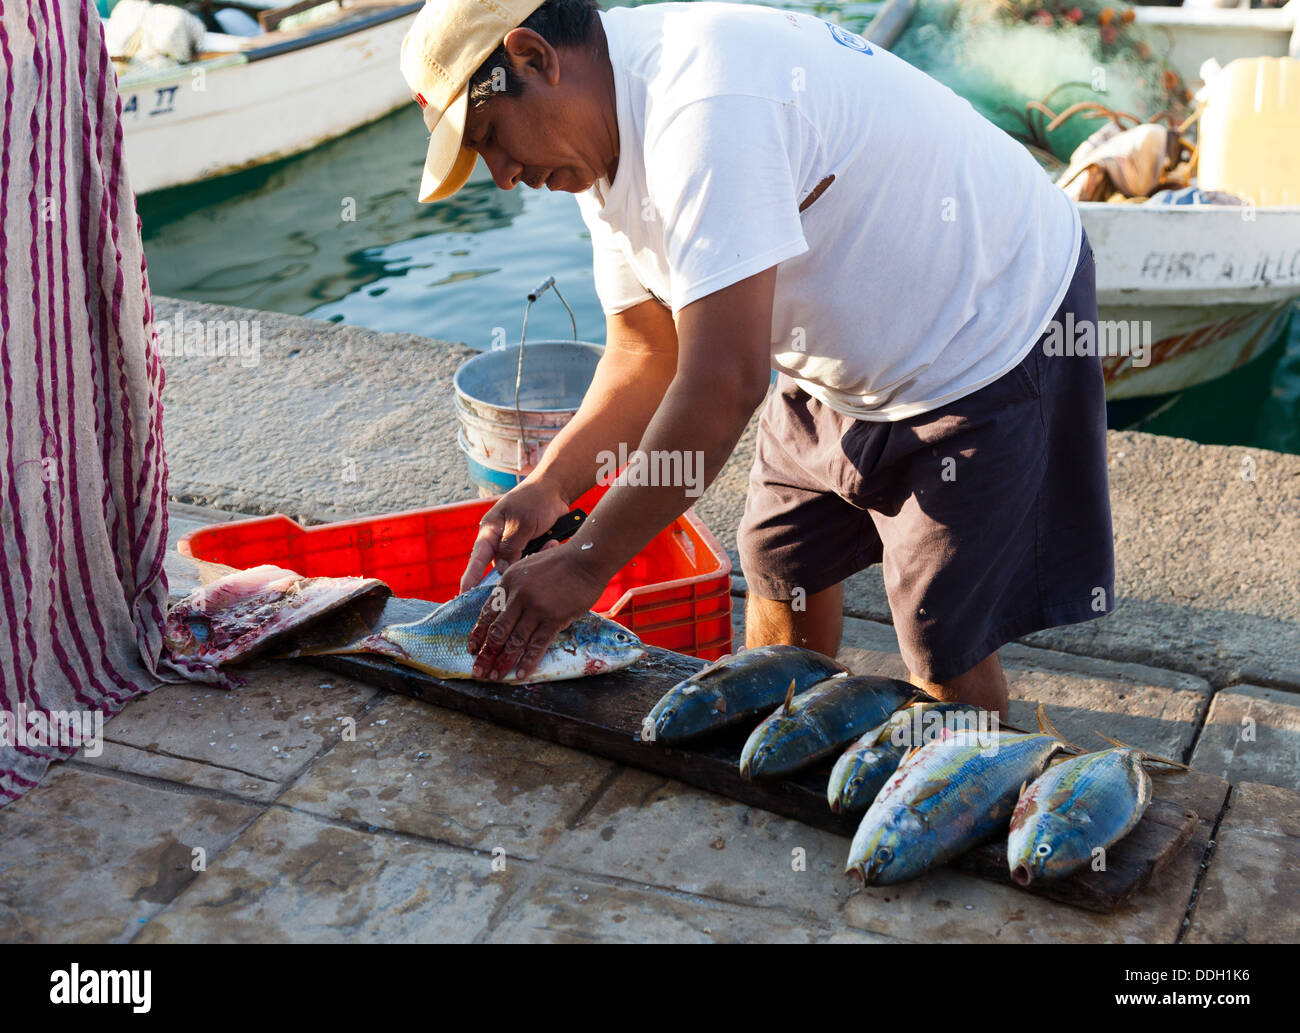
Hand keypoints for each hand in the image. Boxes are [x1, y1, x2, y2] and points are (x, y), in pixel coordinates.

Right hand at [459, 478, 571, 592]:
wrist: (555, 489)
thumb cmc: (534, 500)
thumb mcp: (521, 523)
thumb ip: (510, 547)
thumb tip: (501, 571)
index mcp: (490, 531)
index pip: (477, 559)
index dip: (470, 578)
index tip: (464, 595)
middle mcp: (499, 540)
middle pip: (500, 567)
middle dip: (514, 570)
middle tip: (525, 571)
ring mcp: (514, 544)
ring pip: (519, 565)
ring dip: (533, 558)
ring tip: (547, 542)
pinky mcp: (528, 547)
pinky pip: (532, 559)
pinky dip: (543, 553)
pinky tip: (552, 541)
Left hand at [467, 543, 608, 680]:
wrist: (585, 560)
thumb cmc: (559, 563)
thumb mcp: (526, 569)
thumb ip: (513, 589)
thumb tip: (503, 612)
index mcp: (508, 582)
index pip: (487, 613)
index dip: (478, 635)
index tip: (473, 650)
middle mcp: (518, 596)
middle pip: (497, 631)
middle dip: (486, 654)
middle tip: (479, 671)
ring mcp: (536, 608)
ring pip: (515, 641)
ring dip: (503, 662)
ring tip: (496, 677)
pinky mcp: (554, 618)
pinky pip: (538, 645)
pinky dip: (528, 662)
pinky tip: (521, 674)